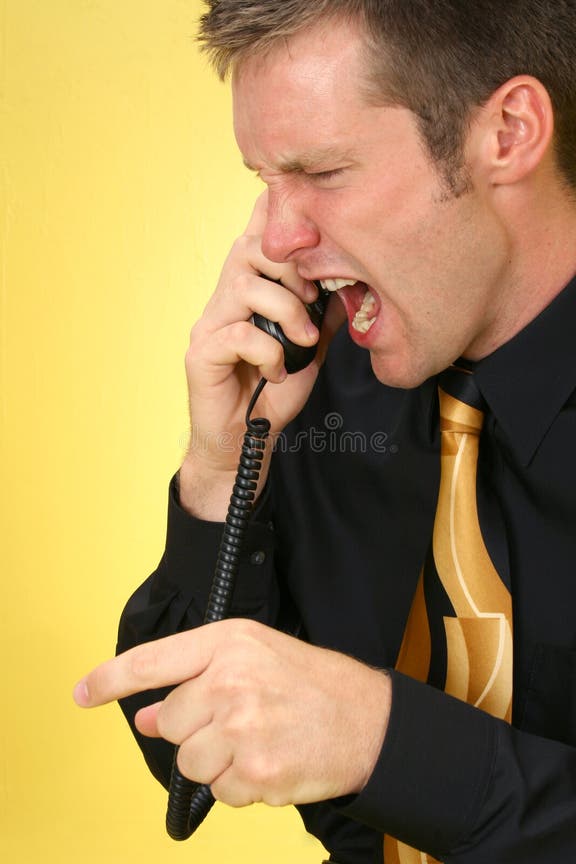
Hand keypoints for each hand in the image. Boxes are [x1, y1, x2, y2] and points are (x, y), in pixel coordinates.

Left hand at [74, 619, 389, 807]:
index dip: (110, 679)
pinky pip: (220, 791)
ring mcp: (242, 729)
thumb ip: (196, 679)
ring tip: (257, 741)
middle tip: (239, 720)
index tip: (83, 693)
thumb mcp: (254, 656)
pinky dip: (240, 785)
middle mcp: (230, 681)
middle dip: (195, 729)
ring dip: (216, 762)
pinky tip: (270, 760)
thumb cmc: (310, 682)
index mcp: (228, 643)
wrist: (366, 719)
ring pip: (190, 763)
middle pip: (171, 723)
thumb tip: (147, 717)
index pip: (152, 661)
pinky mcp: (256, 772)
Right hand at [180, 193, 343, 519]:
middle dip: (291, 268)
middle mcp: (223, 298)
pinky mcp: (202, 353)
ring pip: (245, 285)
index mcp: (248, 290)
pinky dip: (269, 353)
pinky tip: (277, 372)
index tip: (305, 221)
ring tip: (301, 342)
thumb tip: (349, 280)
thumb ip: (322, 314)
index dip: (272, 212)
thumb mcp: (310, 348)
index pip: (253, 235)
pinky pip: (239, 335)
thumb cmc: (273, 392)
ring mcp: (209, 323)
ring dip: (286, 310)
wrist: (245, 441)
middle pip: (248, 247)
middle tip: (312, 301)